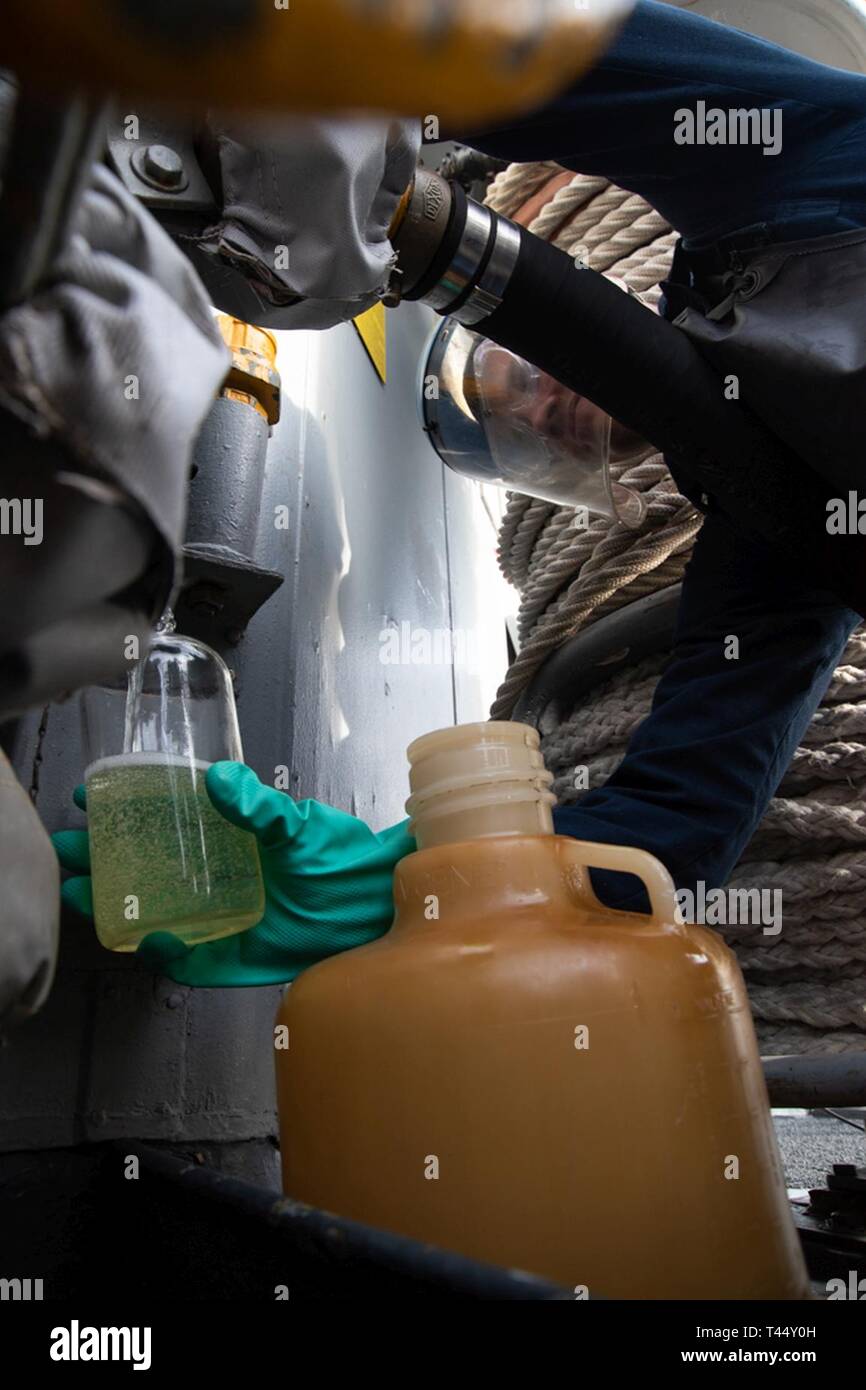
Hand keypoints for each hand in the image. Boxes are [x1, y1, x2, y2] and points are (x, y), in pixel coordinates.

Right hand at [52, 762, 415, 986]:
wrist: (379, 901)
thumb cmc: (340, 856)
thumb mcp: (296, 824)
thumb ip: (257, 806)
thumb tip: (219, 779)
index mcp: (226, 841)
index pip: (161, 824)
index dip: (122, 813)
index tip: (89, 799)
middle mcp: (219, 880)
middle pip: (146, 874)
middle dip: (102, 864)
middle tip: (67, 856)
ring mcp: (226, 919)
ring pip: (157, 918)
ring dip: (118, 910)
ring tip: (83, 896)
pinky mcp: (240, 958)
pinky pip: (193, 963)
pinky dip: (168, 957)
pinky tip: (150, 940)